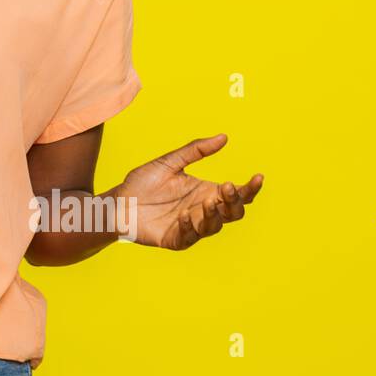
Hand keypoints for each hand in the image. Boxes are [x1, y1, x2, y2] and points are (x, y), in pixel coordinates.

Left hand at [110, 134, 263, 249]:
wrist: (118, 201)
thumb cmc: (143, 182)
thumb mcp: (170, 162)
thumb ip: (195, 151)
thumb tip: (224, 137)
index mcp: (206, 192)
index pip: (237, 193)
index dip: (250, 188)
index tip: (257, 176)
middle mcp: (203, 210)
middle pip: (234, 212)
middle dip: (235, 201)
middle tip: (225, 187)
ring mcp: (192, 226)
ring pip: (215, 225)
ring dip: (214, 214)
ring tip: (207, 201)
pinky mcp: (176, 239)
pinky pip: (189, 236)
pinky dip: (189, 226)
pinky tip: (184, 215)